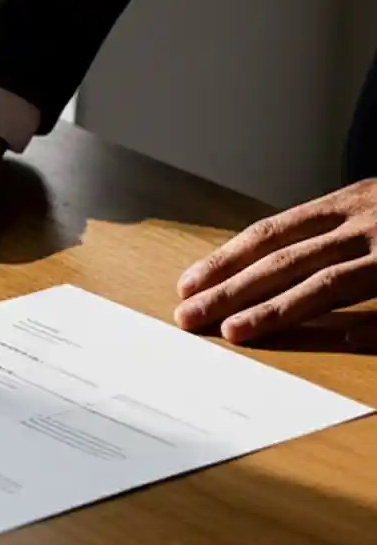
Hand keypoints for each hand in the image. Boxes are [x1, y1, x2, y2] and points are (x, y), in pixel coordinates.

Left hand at [175, 178, 376, 344]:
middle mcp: (365, 224)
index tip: (187, 285)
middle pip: (287, 261)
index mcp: (347, 205)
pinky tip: (347, 340)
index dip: (226, 260)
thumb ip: (329, 232)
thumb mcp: (372, 205)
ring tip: (233, 331)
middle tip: (188, 316)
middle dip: (232, 291)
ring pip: (331, 283)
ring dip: (278, 309)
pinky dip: (376, 323)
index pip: (272, 234)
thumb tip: (266, 265)